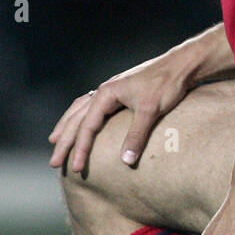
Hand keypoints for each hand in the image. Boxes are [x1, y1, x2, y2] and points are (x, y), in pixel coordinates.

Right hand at [48, 47, 196, 173]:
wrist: (181, 65)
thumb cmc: (166, 84)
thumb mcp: (150, 111)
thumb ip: (136, 136)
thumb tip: (125, 161)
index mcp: (106, 94)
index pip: (87, 126)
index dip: (80, 149)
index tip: (75, 168)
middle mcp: (104, 90)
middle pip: (76, 118)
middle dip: (64, 141)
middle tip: (54, 163)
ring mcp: (111, 89)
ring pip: (80, 109)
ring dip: (67, 126)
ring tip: (55, 140)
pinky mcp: (120, 91)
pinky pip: (92, 105)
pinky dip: (81, 116)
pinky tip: (81, 121)